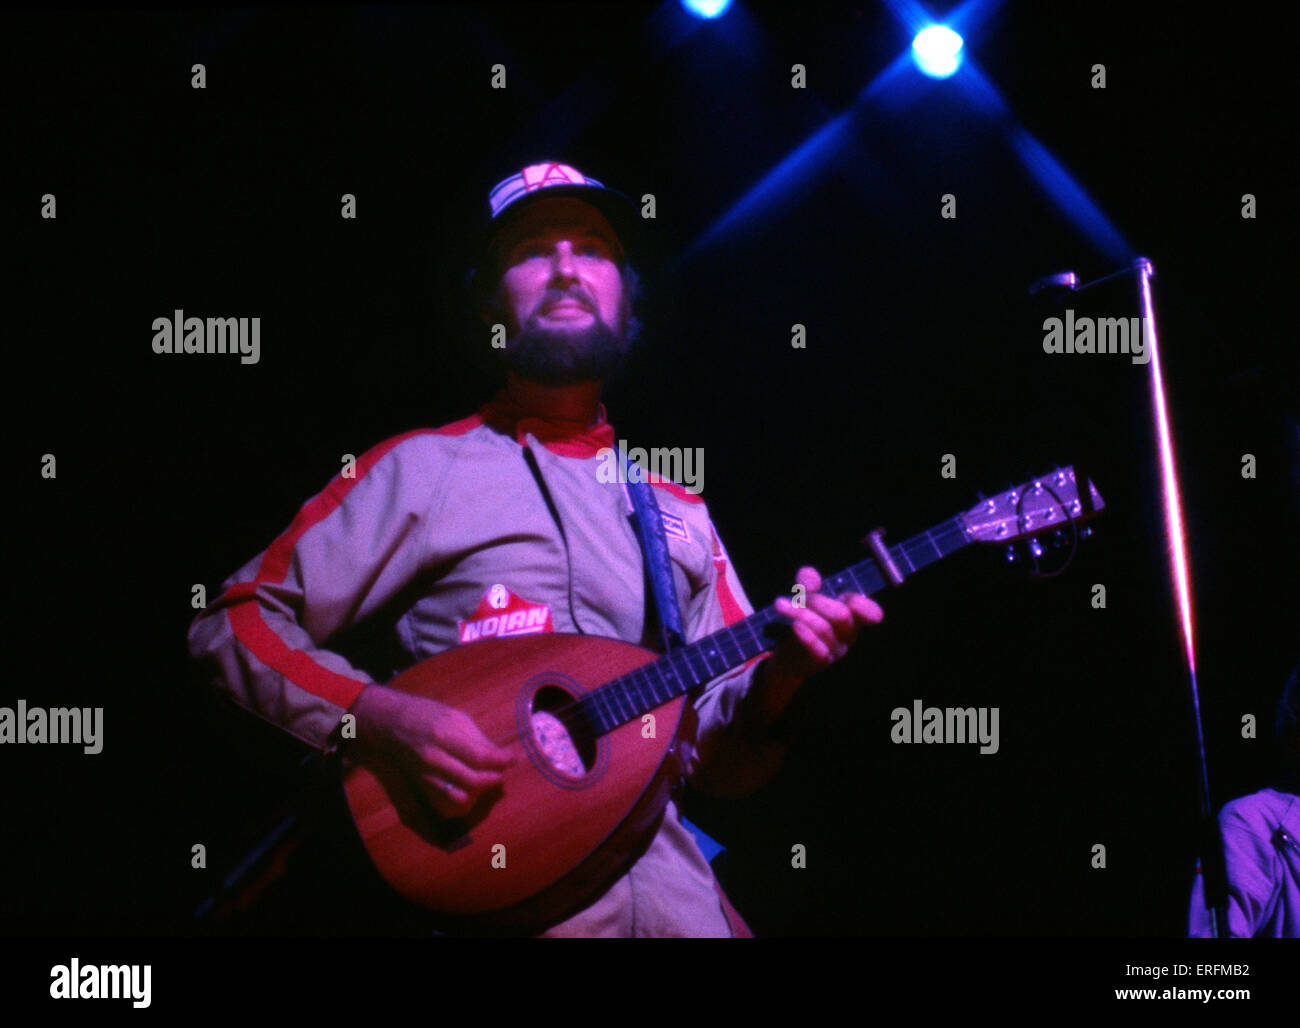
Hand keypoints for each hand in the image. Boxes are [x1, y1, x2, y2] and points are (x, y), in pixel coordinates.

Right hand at [348, 684, 516, 818]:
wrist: (392, 724)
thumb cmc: (428, 715)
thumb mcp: (456, 717)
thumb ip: (479, 739)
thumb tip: (503, 757)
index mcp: (444, 735)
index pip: (480, 756)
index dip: (501, 761)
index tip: (513, 758)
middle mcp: (434, 759)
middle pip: (473, 781)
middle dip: (494, 778)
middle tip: (500, 771)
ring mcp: (426, 776)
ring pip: (460, 799)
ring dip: (479, 793)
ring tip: (484, 781)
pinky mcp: (422, 788)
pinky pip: (446, 807)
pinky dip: (461, 805)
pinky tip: (468, 792)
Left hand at [758, 566, 882, 724]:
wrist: (788, 656)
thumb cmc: (803, 622)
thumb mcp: (806, 597)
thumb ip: (809, 582)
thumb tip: (809, 577)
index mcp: (852, 617)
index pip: (870, 612)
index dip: (864, 605)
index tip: (849, 600)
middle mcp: (848, 635)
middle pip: (842, 615)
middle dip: (817, 601)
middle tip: (798, 597)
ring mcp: (836, 651)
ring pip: (824, 628)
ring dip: (800, 612)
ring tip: (779, 603)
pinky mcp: (819, 662)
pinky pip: (817, 649)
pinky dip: (806, 635)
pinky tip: (794, 625)